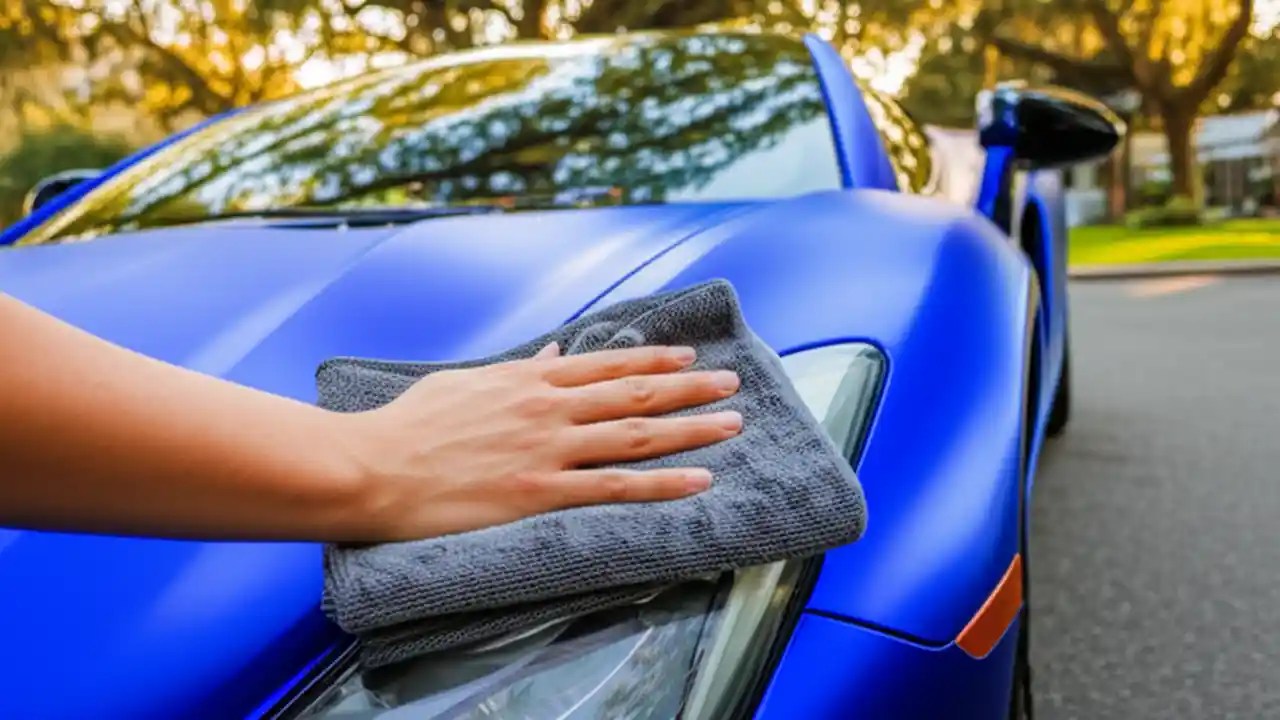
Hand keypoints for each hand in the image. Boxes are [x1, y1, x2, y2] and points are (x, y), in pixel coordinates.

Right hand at [336, 343, 741, 540]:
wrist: (372, 468)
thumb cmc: (408, 426)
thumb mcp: (463, 382)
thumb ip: (515, 369)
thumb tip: (553, 351)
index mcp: (527, 378)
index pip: (606, 365)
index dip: (654, 361)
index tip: (689, 356)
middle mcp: (548, 407)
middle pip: (635, 395)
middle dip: (690, 388)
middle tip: (731, 384)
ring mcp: (548, 449)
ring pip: (637, 436)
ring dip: (692, 429)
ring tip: (732, 425)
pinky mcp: (541, 493)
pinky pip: (616, 487)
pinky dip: (663, 483)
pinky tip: (699, 480)